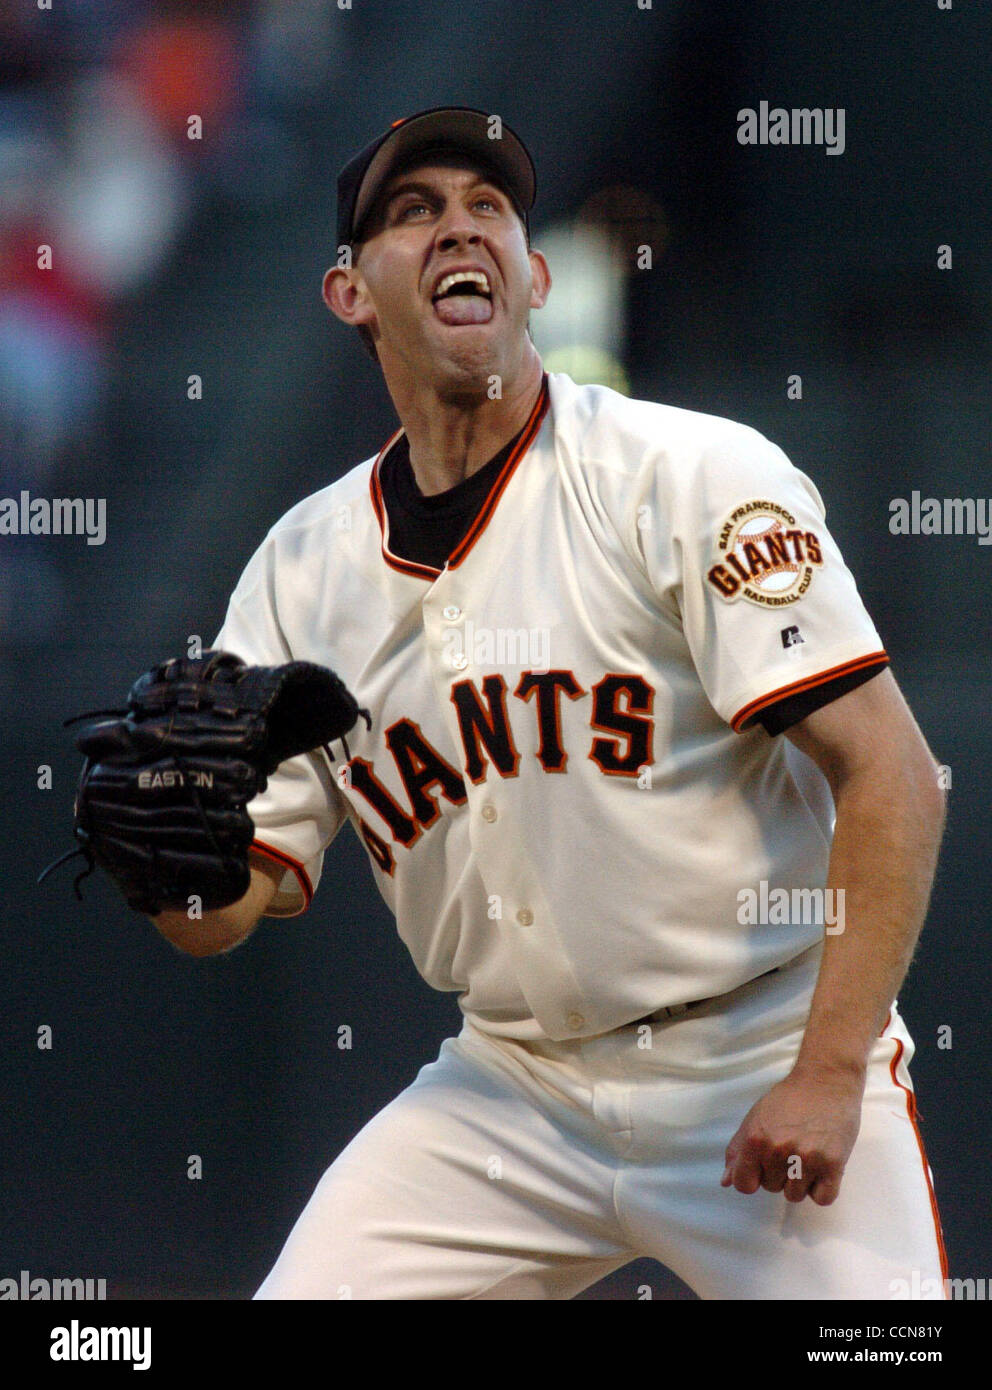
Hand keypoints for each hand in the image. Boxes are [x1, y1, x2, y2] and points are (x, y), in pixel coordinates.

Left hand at [720, 1064, 865, 1205]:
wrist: (826, 1080)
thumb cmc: (790, 1098)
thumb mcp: (756, 1118)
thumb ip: (738, 1150)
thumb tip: (727, 1181)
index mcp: (756, 1139)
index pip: (744, 1184)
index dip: (752, 1178)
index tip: (762, 1167)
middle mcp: (779, 1150)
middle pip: (771, 1188)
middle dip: (778, 1173)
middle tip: (790, 1147)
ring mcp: (806, 1159)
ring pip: (795, 1196)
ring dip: (800, 1181)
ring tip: (806, 1154)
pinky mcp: (833, 1164)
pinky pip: (822, 1199)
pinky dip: (821, 1188)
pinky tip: (821, 1167)